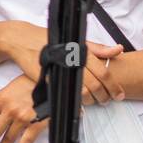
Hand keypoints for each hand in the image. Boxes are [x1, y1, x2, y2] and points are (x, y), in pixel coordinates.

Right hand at [1, 20, 124, 104]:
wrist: (23, 41)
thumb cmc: (48, 39)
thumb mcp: (75, 40)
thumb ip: (97, 48)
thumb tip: (118, 49)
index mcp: (81, 51)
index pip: (103, 73)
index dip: (113, 86)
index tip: (119, 94)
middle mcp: (72, 61)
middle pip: (95, 85)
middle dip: (104, 96)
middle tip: (107, 100)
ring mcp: (60, 71)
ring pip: (82, 92)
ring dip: (91, 100)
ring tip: (94, 102)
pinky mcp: (49, 79)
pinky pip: (65, 94)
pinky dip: (75, 101)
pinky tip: (79, 103)